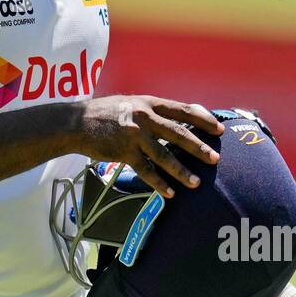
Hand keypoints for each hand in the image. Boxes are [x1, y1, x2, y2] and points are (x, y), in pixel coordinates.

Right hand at [76, 95, 223, 197]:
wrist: (76, 123)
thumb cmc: (105, 113)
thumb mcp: (131, 104)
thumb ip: (153, 110)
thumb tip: (179, 116)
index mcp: (148, 103)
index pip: (182, 110)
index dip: (202, 119)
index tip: (218, 129)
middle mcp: (144, 117)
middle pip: (178, 133)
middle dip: (199, 147)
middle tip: (215, 158)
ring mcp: (134, 135)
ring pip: (164, 155)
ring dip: (181, 170)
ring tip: (196, 182)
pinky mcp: (123, 152)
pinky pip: (145, 170)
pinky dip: (158, 183)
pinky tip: (169, 193)